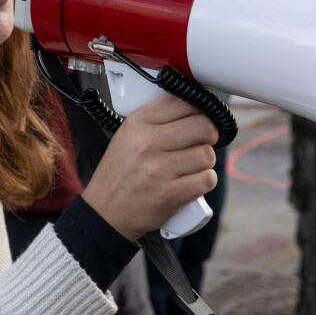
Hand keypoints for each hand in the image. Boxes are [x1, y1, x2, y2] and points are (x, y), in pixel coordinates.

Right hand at [80, 94, 218, 239]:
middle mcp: (148, 142)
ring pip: (207, 155)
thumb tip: (196, 108)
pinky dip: (204, 181)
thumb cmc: (120, 173)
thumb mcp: (128, 135)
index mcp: (138, 122)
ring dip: (205, 162)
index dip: (201, 110)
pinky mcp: (170, 194)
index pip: (185, 102)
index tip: (199, 118)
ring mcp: (159, 169)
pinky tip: (190, 182)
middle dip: (210, 135)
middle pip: (204, 126)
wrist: (105, 211)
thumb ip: (157, 119)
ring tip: (189, 166)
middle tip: (201, 142)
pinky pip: (207, 179)